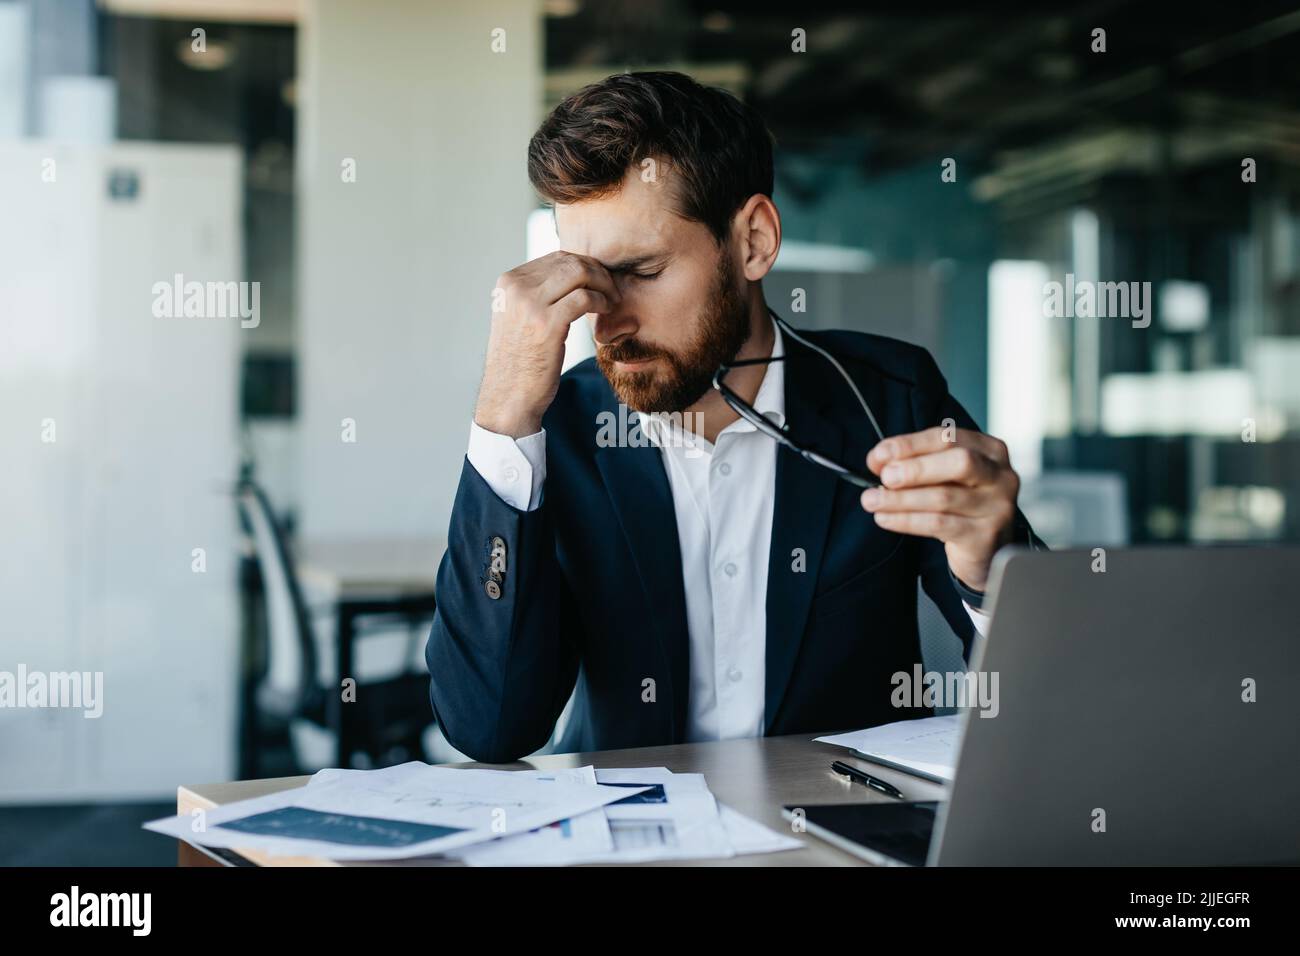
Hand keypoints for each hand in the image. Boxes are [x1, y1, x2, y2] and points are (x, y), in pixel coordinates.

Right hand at [474, 251, 620, 437]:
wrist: (508, 396)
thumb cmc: (519, 361)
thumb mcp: (518, 317)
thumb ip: (536, 294)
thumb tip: (569, 273)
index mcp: (508, 282)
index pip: (556, 258)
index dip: (585, 265)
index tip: (599, 280)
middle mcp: (516, 288)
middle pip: (570, 261)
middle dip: (598, 272)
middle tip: (612, 288)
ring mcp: (530, 305)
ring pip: (579, 273)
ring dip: (603, 284)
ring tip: (612, 299)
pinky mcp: (547, 324)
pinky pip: (585, 298)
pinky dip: (601, 301)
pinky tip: (606, 310)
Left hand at [860, 427, 1019, 591]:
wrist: (985, 547)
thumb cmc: (961, 504)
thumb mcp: (942, 477)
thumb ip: (914, 463)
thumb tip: (878, 460)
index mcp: (989, 450)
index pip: (948, 438)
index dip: (910, 444)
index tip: (880, 455)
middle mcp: (1000, 475)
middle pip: (959, 462)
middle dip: (916, 469)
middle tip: (884, 477)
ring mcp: (997, 507)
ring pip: (944, 497)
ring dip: (901, 499)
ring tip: (873, 500)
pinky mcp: (985, 535)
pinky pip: (940, 524)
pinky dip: (906, 520)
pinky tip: (885, 518)